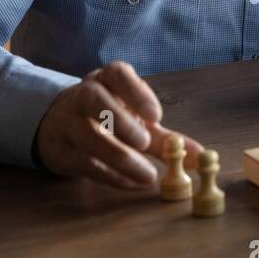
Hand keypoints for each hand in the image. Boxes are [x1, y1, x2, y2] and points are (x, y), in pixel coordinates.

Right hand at [33, 60, 201, 189]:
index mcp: (105, 80)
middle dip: (120, 121)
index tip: (157, 115)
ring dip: (119, 157)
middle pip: (94, 100)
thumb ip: (167, 138)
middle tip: (145, 142)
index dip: (136, 91)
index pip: (116, 73)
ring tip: (147, 175)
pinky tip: (132, 183)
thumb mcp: (136, 121)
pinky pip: (85, 164)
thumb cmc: (108, 118)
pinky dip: (111, 176)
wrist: (58, 127)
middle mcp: (82, 96)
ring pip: (88, 137)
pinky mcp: (61, 152)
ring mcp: (67, 124)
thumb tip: (200, 156)